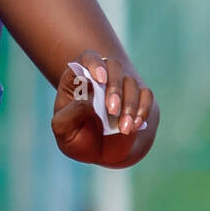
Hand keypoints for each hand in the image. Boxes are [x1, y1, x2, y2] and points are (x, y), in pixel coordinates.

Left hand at [52, 50, 156, 167]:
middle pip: (113, 66)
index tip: (100, 79)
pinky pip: (146, 95)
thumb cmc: (75, 136)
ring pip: (131, 82)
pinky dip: (143, 109)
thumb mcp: (62, 128)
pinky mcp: (137, 98)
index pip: (88, 58)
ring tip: (124, 129)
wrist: (96, 152)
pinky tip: (135, 125)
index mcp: (77, 78)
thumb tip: (90, 101)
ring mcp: (120, 86)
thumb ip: (71, 113)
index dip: (95, 64)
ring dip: (129, 105)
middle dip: (114, 88)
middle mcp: (100, 77)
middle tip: (112, 110)